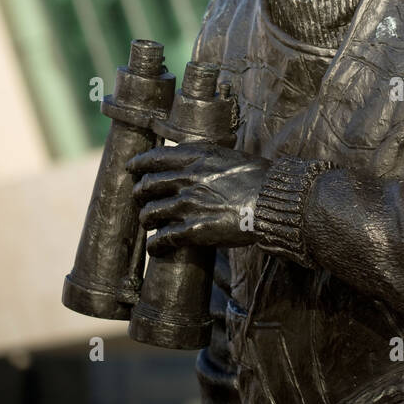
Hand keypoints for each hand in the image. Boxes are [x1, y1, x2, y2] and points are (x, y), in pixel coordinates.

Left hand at [127, 143, 268, 253]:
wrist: (272, 201)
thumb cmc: (258, 177)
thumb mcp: (229, 156)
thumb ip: (206, 158)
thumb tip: (195, 161)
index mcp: (195, 157)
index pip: (154, 159)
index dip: (139, 164)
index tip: (132, 168)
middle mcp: (186, 178)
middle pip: (147, 186)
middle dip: (140, 193)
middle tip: (141, 198)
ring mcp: (188, 205)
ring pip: (150, 214)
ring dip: (147, 220)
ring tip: (150, 223)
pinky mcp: (194, 230)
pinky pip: (163, 239)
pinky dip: (155, 245)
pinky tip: (155, 248)